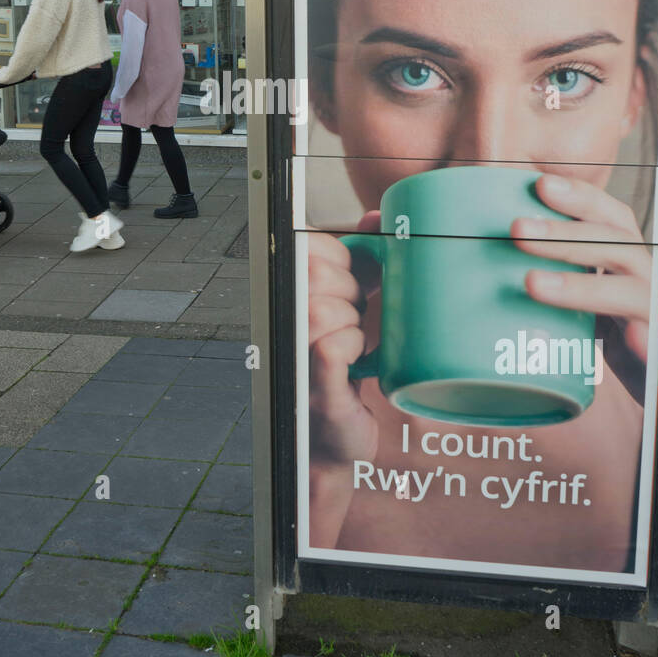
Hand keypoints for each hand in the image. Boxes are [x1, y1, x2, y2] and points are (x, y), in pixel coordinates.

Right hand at [309, 221, 381, 467]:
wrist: (335, 439)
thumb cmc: (343, 370)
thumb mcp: (353, 306)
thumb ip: (361, 261)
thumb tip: (378, 218)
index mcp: (286, 291)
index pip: (309, 247)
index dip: (341, 260)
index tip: (354, 280)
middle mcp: (279, 317)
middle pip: (316, 275)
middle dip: (350, 291)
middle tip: (357, 315)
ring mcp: (290, 351)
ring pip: (324, 310)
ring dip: (353, 325)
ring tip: (354, 343)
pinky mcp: (310, 384)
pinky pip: (333, 347)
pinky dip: (352, 350)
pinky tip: (353, 365)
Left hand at [510, 173, 651, 366]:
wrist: (648, 384)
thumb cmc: (608, 336)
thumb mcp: (581, 299)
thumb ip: (552, 276)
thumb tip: (491, 256)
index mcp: (625, 259)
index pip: (610, 218)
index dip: (581, 197)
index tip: (540, 184)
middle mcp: (645, 278)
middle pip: (615, 243)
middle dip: (565, 234)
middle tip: (517, 229)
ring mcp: (654, 311)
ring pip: (626, 290)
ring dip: (578, 285)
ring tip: (531, 283)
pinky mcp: (656, 349)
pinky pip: (647, 341)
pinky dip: (635, 338)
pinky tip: (616, 337)